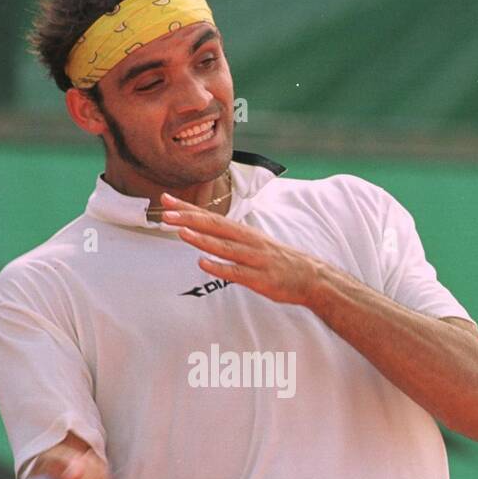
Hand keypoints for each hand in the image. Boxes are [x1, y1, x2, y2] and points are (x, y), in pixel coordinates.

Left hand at [160, 193, 322, 305]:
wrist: (311, 278)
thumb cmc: (279, 262)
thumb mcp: (254, 244)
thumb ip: (230, 239)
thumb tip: (205, 233)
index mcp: (244, 233)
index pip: (211, 216)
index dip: (189, 208)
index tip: (167, 199)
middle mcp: (248, 241)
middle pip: (215, 226)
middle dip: (190, 218)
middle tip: (166, 212)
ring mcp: (254, 259)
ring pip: (224, 247)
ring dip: (201, 239)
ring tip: (180, 231)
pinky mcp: (260, 279)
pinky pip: (236, 272)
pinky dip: (219, 267)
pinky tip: (202, 263)